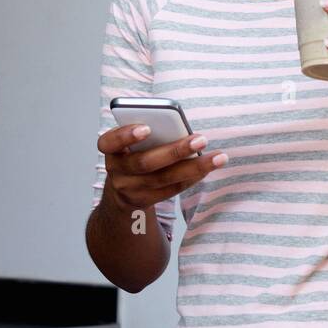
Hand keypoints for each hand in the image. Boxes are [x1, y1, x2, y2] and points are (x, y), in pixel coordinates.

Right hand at [95, 123, 227, 213]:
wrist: (123, 187)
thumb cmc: (134, 151)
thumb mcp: (131, 140)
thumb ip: (147, 131)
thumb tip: (179, 126)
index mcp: (110, 149)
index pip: (110, 142)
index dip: (126, 135)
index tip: (147, 128)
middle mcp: (116, 171)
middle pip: (145, 163)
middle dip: (175, 151)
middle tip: (201, 139)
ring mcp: (130, 189)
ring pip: (164, 179)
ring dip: (194, 167)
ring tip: (218, 156)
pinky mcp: (145, 201)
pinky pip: (172, 190)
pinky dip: (191, 178)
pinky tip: (207, 168)